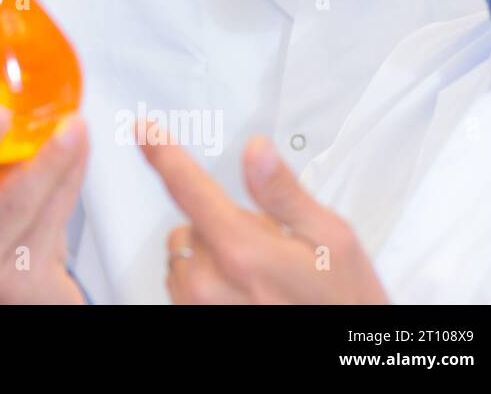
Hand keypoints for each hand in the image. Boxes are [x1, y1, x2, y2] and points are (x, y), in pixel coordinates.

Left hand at [137, 121, 388, 303]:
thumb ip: (284, 193)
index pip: (188, 189)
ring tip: (263, 280)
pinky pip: (185, 287)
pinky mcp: (190, 321)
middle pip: (192, 224)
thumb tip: (256, 151)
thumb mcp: (333, 241)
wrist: (346, 359)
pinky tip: (248, 298)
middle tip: (272, 251)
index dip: (164, 154)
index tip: (144, 131)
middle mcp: (209, 284)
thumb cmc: (346, 304)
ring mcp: (196, 308)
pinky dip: (210, 285)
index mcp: (243, 253)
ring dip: (215, 259)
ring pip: (186, 255)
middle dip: (225, 227)